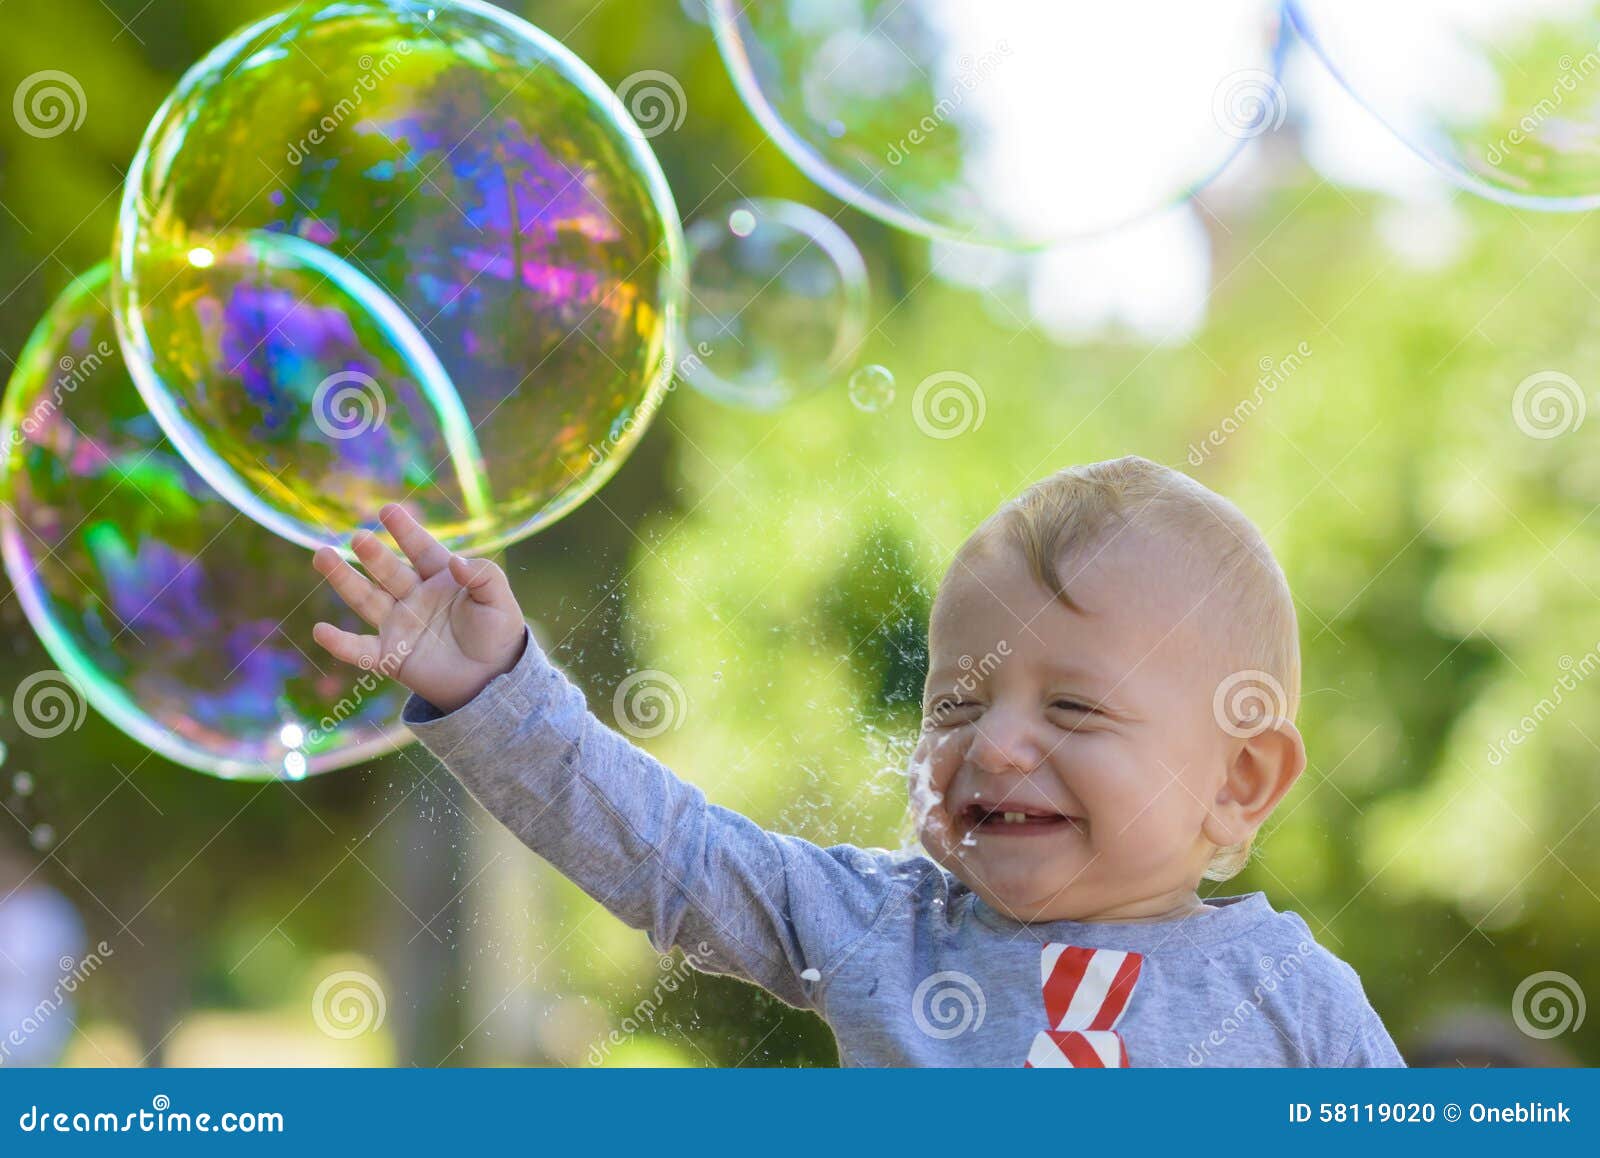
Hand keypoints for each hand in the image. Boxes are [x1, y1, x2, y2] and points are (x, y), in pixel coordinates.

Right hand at [311, 504, 527, 713]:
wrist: (493, 680)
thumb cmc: (498, 635)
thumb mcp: (500, 602)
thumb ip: (484, 577)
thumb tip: (457, 561)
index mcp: (440, 578)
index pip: (420, 548)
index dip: (405, 530)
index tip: (387, 511)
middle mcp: (414, 597)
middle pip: (388, 570)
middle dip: (373, 554)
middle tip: (359, 536)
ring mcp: (399, 625)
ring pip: (366, 599)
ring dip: (344, 580)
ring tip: (322, 556)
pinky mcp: (391, 657)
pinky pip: (360, 651)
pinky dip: (341, 644)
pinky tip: (321, 631)